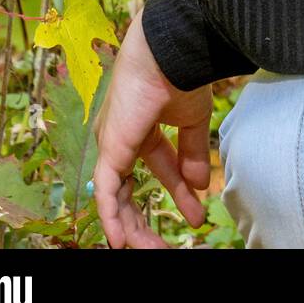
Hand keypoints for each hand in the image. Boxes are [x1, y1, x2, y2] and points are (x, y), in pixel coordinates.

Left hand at [93, 7, 214, 248]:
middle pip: (129, 190)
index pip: (159, 168)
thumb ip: (192, 152)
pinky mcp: (109, 149)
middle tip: (166, 245)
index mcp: (142, 126)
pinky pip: (104, 192)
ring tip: (151, 250)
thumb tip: (199, 185)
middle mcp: (121, 137)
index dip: (178, 192)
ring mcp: (112, 144)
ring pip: (115, 198)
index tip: (197, 215)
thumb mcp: (192, 119)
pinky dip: (111, 218)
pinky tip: (122, 242)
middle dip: (147, 219)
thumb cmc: (181, 74)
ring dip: (132, 227)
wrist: (171, 52)